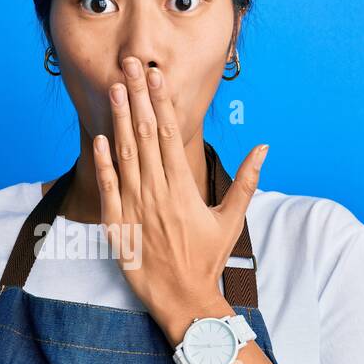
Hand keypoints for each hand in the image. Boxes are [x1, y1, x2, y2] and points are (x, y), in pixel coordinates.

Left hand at [91, 55, 268, 346]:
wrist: (183, 299)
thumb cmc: (208, 259)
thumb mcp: (231, 220)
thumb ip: (246, 181)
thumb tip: (263, 148)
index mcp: (184, 189)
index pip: (171, 135)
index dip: (162, 102)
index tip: (156, 76)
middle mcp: (158, 194)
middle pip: (146, 135)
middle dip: (139, 97)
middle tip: (131, 65)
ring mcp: (134, 209)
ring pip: (125, 155)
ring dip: (120, 120)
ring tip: (116, 88)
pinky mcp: (117, 225)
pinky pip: (107, 188)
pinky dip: (103, 162)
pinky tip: (100, 137)